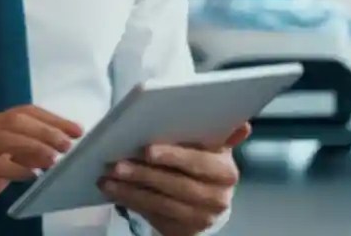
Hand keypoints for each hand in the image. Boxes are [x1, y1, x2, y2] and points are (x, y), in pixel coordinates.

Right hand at [0, 105, 83, 224]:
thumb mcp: (5, 157)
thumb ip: (26, 150)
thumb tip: (56, 148)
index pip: (27, 111)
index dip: (53, 119)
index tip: (77, 130)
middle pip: (18, 121)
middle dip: (46, 130)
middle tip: (68, 145)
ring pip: (7, 138)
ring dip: (34, 147)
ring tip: (54, 160)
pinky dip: (16, 168)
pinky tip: (32, 175)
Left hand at [99, 122, 250, 235]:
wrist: (206, 201)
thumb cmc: (202, 163)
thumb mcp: (213, 148)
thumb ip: (222, 135)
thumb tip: (243, 125)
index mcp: (225, 172)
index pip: (198, 163)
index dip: (173, 157)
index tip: (147, 150)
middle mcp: (217, 198)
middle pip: (176, 185)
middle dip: (143, 174)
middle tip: (116, 164)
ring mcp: (199, 217)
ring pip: (161, 202)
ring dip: (130, 190)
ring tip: (108, 177)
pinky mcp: (182, 230)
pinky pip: (152, 215)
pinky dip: (130, 201)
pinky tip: (112, 190)